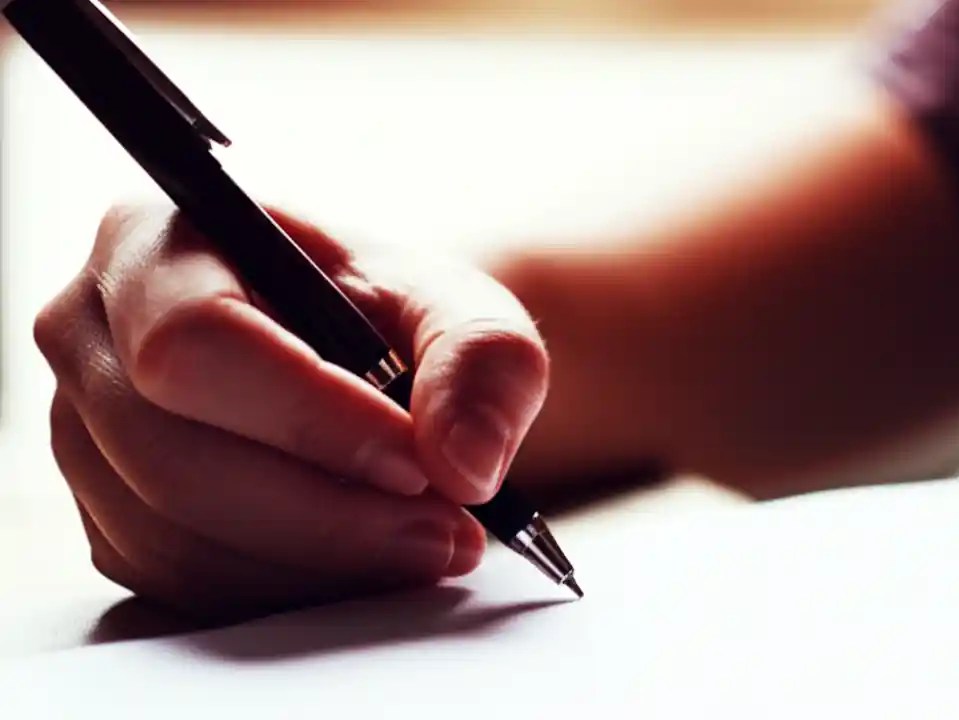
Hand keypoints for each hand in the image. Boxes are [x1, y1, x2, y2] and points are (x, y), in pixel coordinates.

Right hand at [36, 205, 547, 620]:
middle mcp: (93, 333)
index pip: (197, 339)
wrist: (371, 361)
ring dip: (321, 561)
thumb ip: (484, 360)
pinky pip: (184, 584)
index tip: (416, 463)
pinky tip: (366, 560)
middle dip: (327, 512)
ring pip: (177, 537)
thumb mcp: (464, 307)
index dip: (308, 417)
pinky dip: (292, 588)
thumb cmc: (394, 317)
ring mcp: (87, 434)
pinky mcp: (112, 517)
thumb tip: (463, 463)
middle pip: (172, 457)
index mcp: (158, 239)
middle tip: (446, 528)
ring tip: (429, 543)